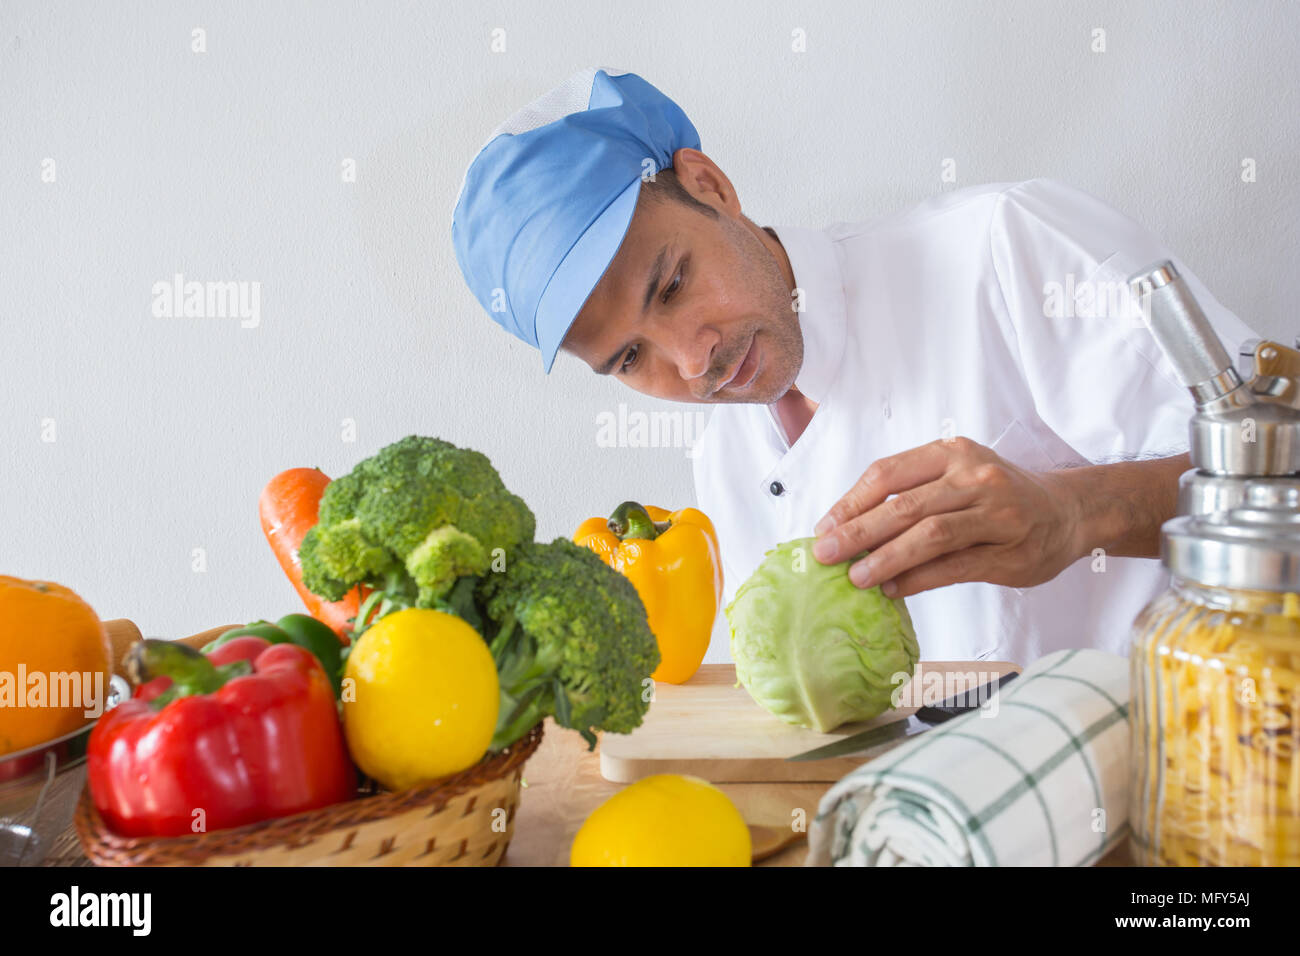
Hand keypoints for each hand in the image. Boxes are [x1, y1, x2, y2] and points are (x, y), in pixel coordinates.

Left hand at [811, 436, 1082, 597]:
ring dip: (886, 559)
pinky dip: (919, 579)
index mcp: (951, 453)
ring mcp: (997, 513)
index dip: (850, 502)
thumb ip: (911, 494)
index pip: (887, 473)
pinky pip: (955, 566)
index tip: (823, 528)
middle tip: (826, 554)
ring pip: (930, 535)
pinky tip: (893, 589)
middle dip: (858, 532)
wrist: (1069, 511)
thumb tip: (846, 528)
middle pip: (904, 505)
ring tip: (856, 578)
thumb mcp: (957, 476)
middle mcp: (975, 477)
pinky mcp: (1011, 551)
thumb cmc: (999, 495)